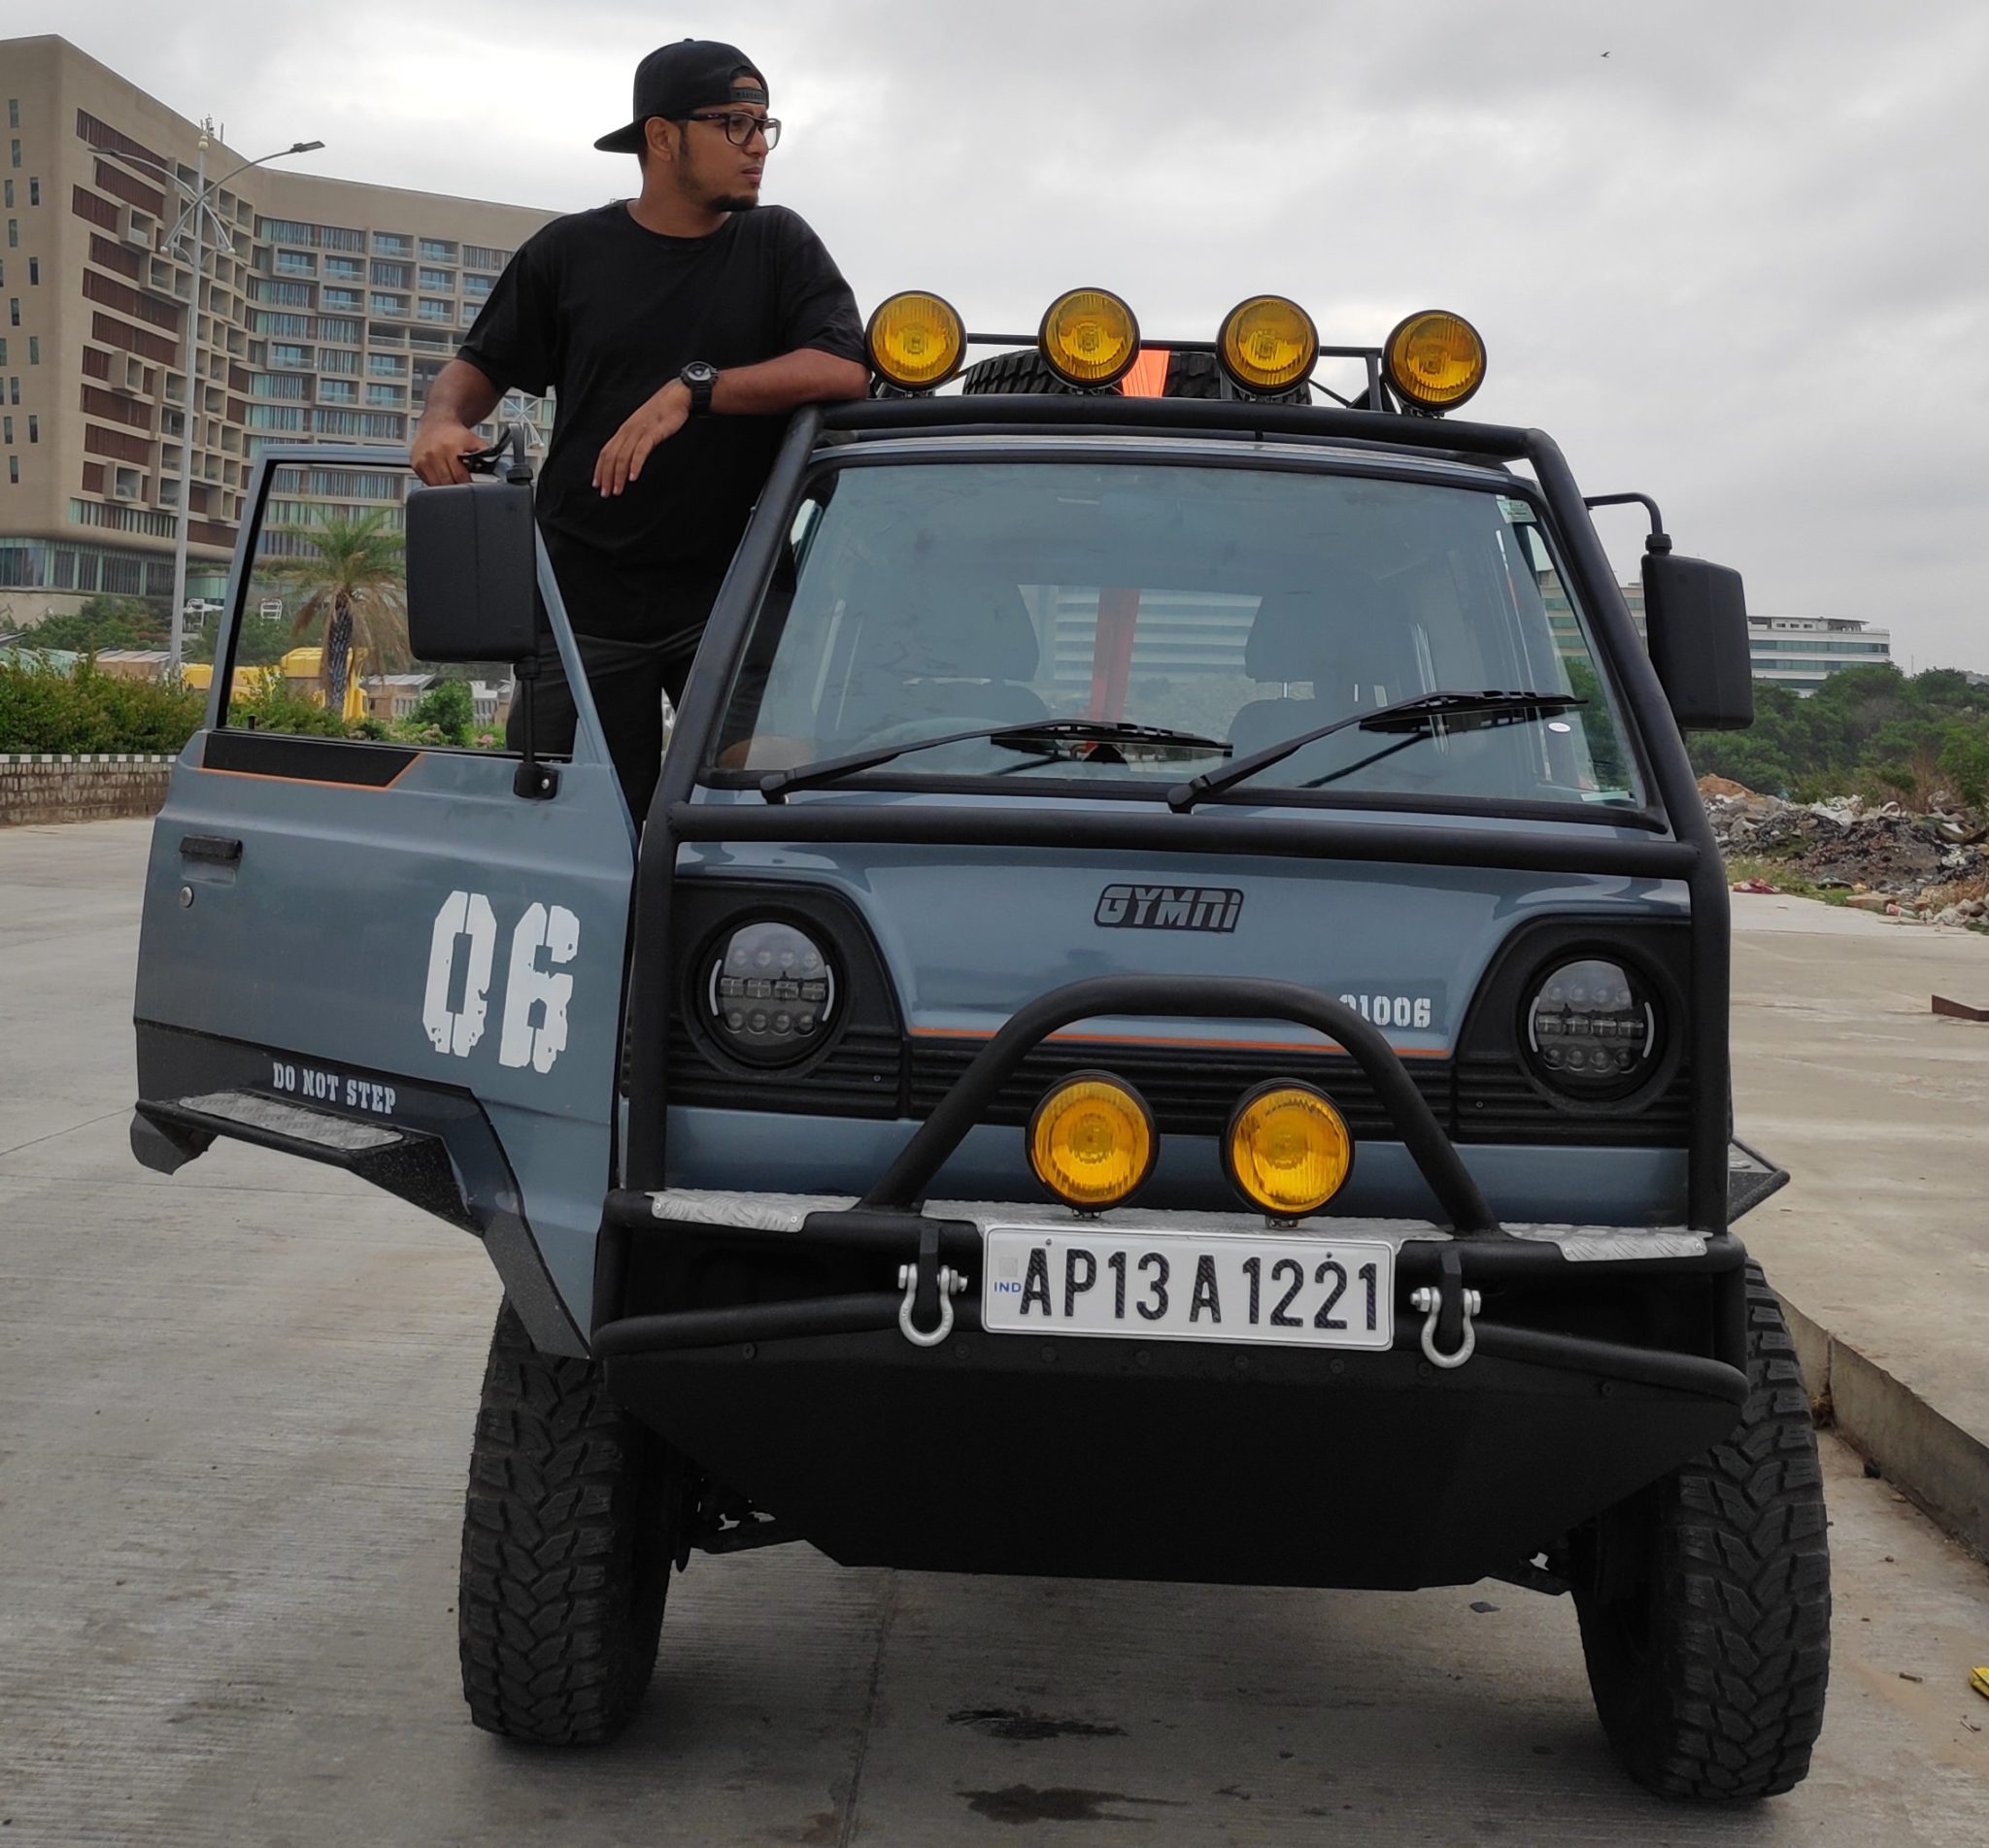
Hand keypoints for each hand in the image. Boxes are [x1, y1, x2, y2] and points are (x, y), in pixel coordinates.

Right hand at [410, 417, 483, 486]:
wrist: (437, 422)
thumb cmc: (456, 433)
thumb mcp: (475, 441)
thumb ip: (485, 454)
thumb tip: (497, 467)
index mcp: (450, 449)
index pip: (460, 478)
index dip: (467, 485)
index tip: (471, 486)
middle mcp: (434, 454)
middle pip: (447, 484)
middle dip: (457, 487)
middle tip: (461, 483)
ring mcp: (423, 459)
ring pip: (436, 485)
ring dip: (445, 486)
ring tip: (451, 478)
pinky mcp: (415, 464)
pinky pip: (426, 481)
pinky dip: (434, 481)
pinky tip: (440, 473)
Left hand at [594, 381, 691, 495]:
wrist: (674, 398)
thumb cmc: (660, 414)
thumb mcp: (642, 429)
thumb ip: (634, 442)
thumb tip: (628, 459)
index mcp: (623, 431)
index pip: (606, 452)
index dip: (600, 469)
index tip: (597, 484)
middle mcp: (627, 431)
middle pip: (611, 456)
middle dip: (606, 476)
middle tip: (605, 493)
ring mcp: (639, 432)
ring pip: (623, 456)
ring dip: (618, 475)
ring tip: (617, 490)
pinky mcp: (651, 433)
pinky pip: (640, 451)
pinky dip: (635, 465)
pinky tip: (633, 477)